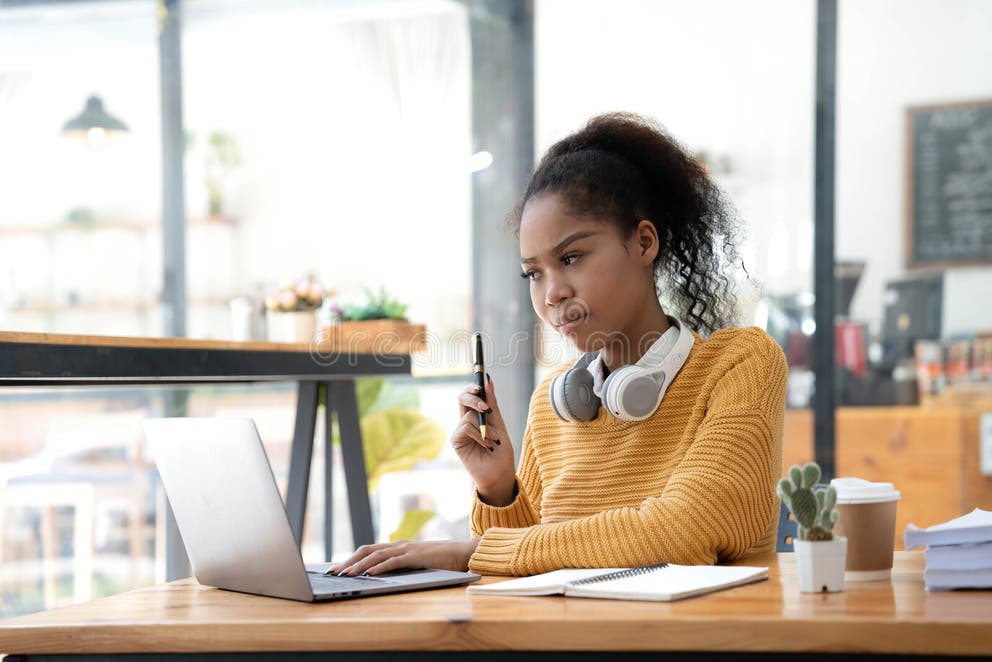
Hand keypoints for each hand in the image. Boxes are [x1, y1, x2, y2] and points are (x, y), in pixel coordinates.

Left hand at [326, 539, 480, 576]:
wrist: (462, 552)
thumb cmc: (439, 560)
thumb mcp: (415, 563)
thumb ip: (400, 565)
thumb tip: (379, 576)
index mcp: (396, 546)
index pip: (368, 550)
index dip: (351, 558)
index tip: (337, 568)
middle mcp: (398, 545)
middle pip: (367, 550)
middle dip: (348, 561)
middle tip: (333, 572)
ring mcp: (407, 549)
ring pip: (376, 555)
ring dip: (359, 565)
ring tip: (346, 575)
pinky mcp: (416, 556)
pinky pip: (394, 561)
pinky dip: (380, 567)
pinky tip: (369, 574)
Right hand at [451, 374, 515, 503]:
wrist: (500, 473)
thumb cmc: (501, 451)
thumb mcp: (499, 424)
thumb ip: (492, 403)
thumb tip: (488, 380)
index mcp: (476, 415)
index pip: (469, 395)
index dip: (473, 387)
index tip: (481, 384)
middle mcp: (465, 421)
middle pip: (462, 398)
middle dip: (475, 399)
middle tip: (487, 408)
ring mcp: (460, 431)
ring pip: (468, 415)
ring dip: (485, 427)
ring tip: (494, 440)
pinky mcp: (456, 441)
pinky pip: (466, 428)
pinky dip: (480, 435)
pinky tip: (487, 446)